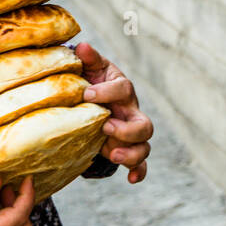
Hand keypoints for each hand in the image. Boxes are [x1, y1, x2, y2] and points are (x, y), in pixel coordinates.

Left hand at [75, 41, 152, 183]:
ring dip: (131, 152)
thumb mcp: (90, 70)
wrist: (95, 101)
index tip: (87, 94)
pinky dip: (138, 171)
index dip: (107, 92)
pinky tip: (129, 179)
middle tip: (104, 126)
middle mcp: (132, 113)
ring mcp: (132, 134)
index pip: (124, 88)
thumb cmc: (93, 83)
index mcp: (122, 90)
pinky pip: (141, 163)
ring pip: (144, 146)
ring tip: (111, 154)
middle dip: (126, 129)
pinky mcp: (128, 149)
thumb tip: (81, 46)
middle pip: (144, 124)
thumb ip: (88, 59)